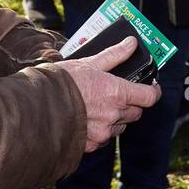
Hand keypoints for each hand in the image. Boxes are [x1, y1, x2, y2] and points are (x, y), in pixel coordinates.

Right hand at [56, 36, 161, 151]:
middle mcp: (113, 115)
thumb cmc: (60, 82)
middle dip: (132, 104)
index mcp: (117, 92)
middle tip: (119, 94)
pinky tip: (86, 119)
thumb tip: (131, 43)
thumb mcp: (88, 63)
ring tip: (97, 106)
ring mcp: (102, 132)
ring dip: (116, 118)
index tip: (151, 87)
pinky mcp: (90, 145)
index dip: (153, 91)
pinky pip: (104, 139)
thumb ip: (114, 55)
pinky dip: (100, 130)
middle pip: (136, 113)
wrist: (35, 107)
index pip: (149, 97)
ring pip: (120, 126)